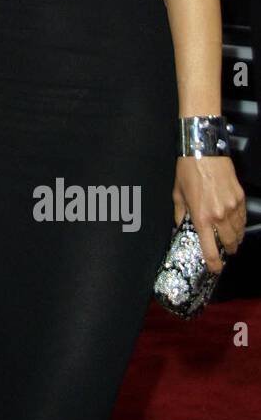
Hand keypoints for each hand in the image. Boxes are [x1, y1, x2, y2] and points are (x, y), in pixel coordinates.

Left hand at [173, 155, 245, 273]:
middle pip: (229, 243)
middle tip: (224, 252)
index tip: (214, 268)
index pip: (210, 249)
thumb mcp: (178, 194)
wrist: (204, 151)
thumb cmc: (188, 170)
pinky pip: (243, 217)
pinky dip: (239, 224)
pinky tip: (234, 223)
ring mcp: (232, 207)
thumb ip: (180, 213)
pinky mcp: (240, 197)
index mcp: (201, 217)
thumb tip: (179, 224)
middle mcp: (219, 215)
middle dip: (227, 251)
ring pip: (238, 231)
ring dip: (235, 239)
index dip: (213, 263)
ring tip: (230, 240)